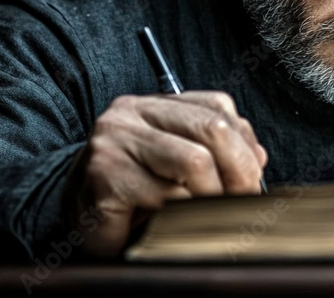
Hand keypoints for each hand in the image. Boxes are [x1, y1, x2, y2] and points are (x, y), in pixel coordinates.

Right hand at [64, 90, 267, 256]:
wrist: (75, 218)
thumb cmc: (132, 193)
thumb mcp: (177, 165)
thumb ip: (216, 152)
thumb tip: (259, 157)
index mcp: (153, 104)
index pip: (217, 107)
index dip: (245, 146)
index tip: (253, 182)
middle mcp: (130, 114)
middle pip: (212, 129)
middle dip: (239, 171)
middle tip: (243, 204)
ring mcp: (114, 143)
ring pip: (194, 162)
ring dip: (211, 198)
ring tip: (205, 218)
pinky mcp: (105, 178)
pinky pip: (166, 198)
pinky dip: (179, 218)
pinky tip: (169, 228)